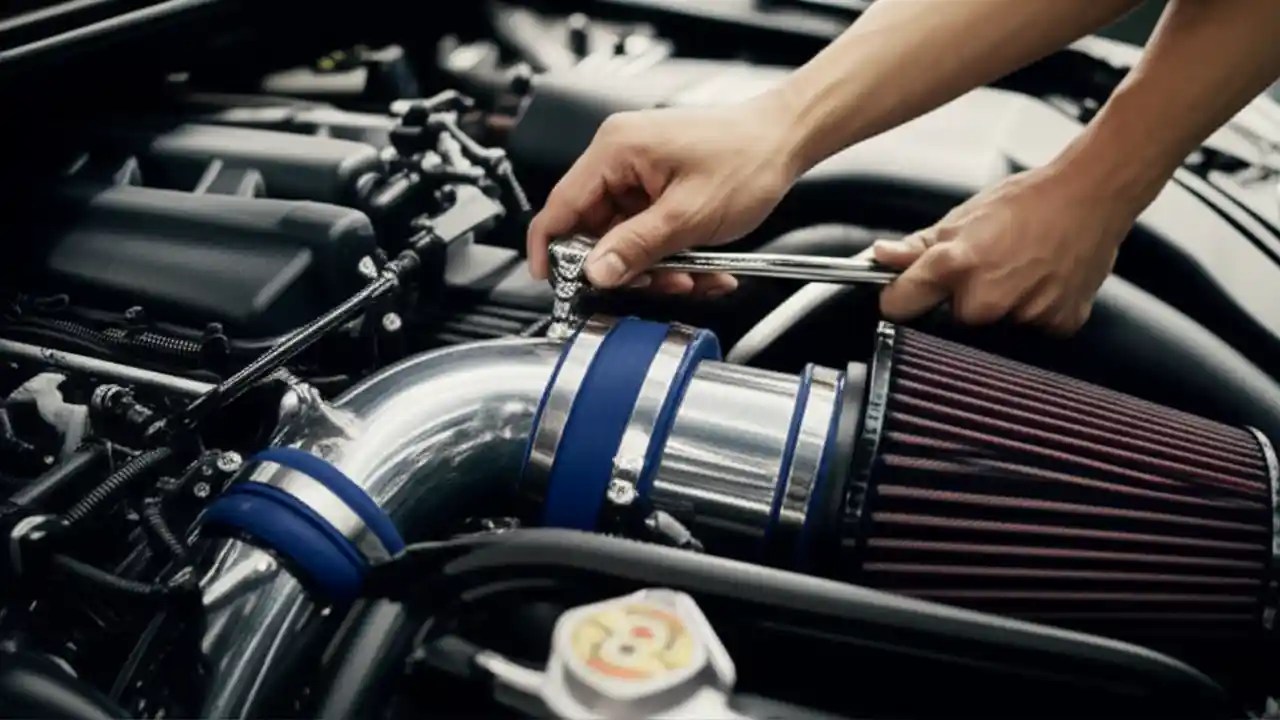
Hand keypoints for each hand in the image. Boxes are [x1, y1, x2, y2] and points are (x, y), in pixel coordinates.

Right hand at [526, 93, 799, 295]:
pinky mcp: (658, 186)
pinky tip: (700, 266)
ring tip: (691, 276)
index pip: (560, 206)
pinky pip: (648, 232)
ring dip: (655, 266)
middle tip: (654, 283)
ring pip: (624, 238)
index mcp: (615, 150)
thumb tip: (594, 273)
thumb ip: (635, 247)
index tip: (551, 282)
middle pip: (593, 229)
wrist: (787, 140)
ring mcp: (640, 172)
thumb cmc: (748, 158)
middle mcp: (620, 156)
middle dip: (625, 266)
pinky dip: (670, 255)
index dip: (550, 250)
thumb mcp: (687, 216)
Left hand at [873, 161, 1140, 335]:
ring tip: (1016, 271)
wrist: (1093, 194)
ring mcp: (1023, 317)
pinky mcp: (1056, 326)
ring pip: (990, 329)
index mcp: (955, 266)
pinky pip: (1029, 331)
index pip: (898, 305)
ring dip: (996, 308)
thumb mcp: (963, 218)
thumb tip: (879, 258)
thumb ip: (917, 247)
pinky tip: (1040, 282)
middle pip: (949, 320)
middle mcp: (986, 299)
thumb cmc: (1029, 201)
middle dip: (956, 301)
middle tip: (983, 269)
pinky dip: (1031, 311)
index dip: (898, 297)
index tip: (904, 293)